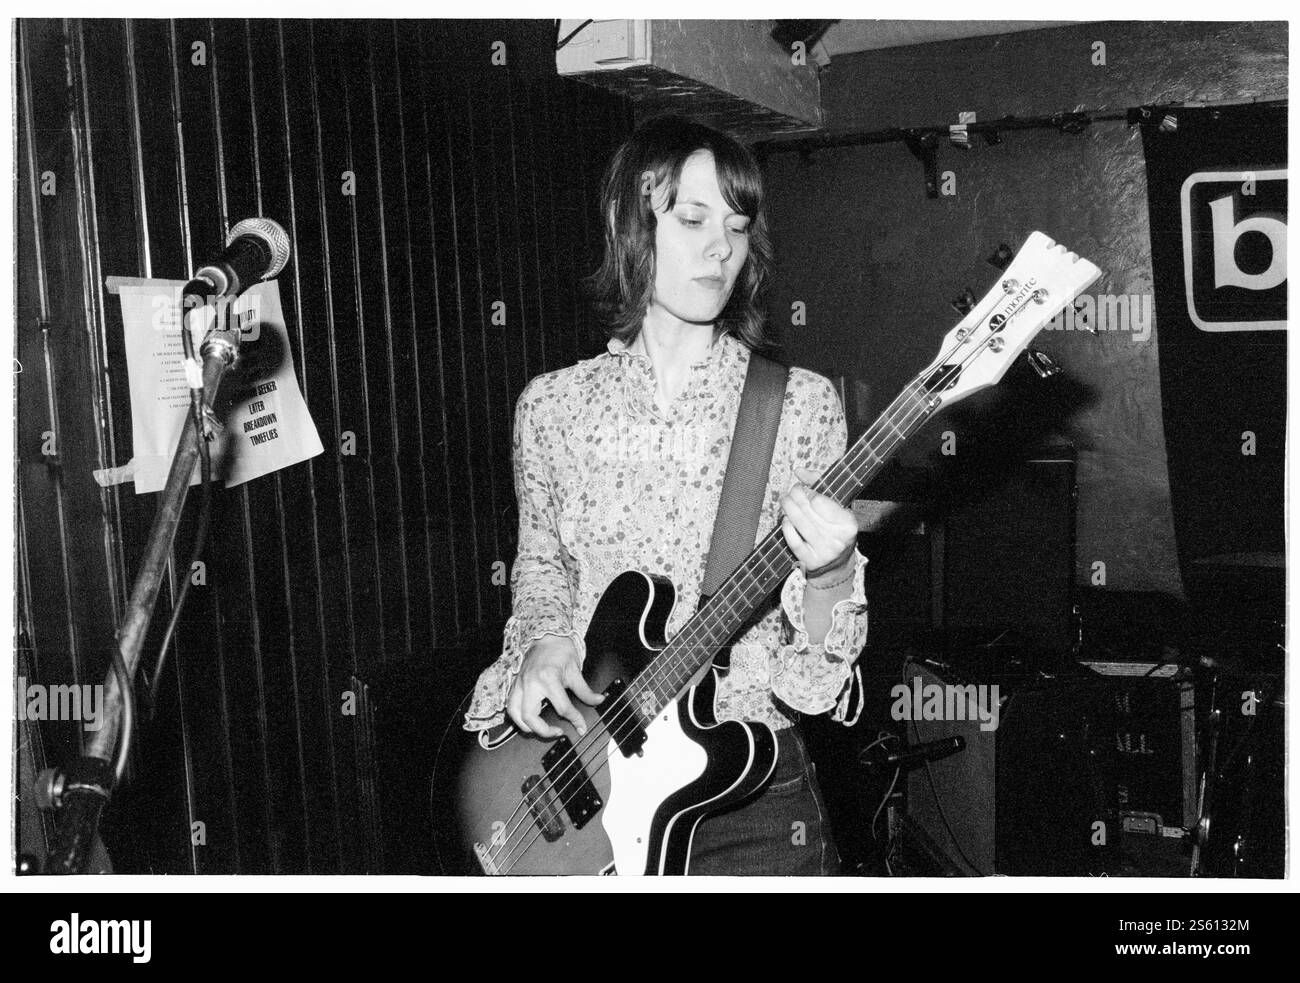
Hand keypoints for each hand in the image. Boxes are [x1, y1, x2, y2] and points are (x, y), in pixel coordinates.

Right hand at [507, 634, 604, 738]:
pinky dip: (518, 716)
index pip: (562, 708)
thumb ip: (585, 690)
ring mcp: (520, 684)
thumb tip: (598, 701)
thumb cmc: (560, 650)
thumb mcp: (575, 670)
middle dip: (544, 731)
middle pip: (530, 717)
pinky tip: (529, 720)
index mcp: (548, 678)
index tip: (581, 727)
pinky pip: (511, 705)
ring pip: (515, 714)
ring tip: (541, 729)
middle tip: (558, 732)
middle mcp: (530, 683)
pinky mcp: (515, 684)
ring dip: (527, 727)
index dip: (575, 720)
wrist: (546, 636)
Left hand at [779, 466, 857, 582]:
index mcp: (848, 524)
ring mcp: (824, 552)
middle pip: (807, 510)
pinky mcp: (810, 562)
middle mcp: (838, 539)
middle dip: (795, 496)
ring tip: (785, 501)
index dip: (808, 491)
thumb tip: (799, 470)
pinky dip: (786, 527)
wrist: (836, 564)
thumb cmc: (835, 528)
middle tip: (791, 491)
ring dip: (788, 508)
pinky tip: (786, 519)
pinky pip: (792, 540)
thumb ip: (820, 484)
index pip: (820, 501)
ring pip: (798, 523)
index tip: (804, 488)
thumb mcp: (837, 507)